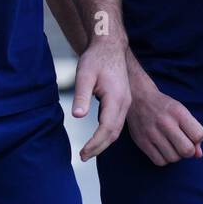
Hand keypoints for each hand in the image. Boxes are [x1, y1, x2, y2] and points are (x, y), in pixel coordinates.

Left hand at [72, 38, 130, 160]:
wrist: (110, 46)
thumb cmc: (95, 59)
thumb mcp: (84, 74)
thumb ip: (81, 95)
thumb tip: (77, 116)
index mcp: (116, 98)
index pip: (107, 128)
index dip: (95, 143)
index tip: (82, 152)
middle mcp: (124, 102)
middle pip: (114, 133)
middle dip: (99, 147)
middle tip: (83, 157)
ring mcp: (125, 102)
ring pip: (117, 129)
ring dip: (104, 142)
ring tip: (88, 151)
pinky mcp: (123, 100)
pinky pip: (117, 122)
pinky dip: (107, 133)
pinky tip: (97, 137)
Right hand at [124, 60, 202, 165]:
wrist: (139, 99)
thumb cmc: (164, 107)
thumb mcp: (182, 112)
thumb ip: (193, 131)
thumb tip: (198, 155)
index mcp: (178, 112)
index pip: (198, 135)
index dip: (197, 139)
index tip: (191, 136)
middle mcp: (165, 123)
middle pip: (187, 150)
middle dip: (188, 151)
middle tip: (183, 145)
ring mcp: (152, 133)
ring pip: (173, 158)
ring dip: (176, 155)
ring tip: (172, 147)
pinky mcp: (142, 142)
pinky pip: (160, 162)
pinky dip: (164, 159)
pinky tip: (162, 150)